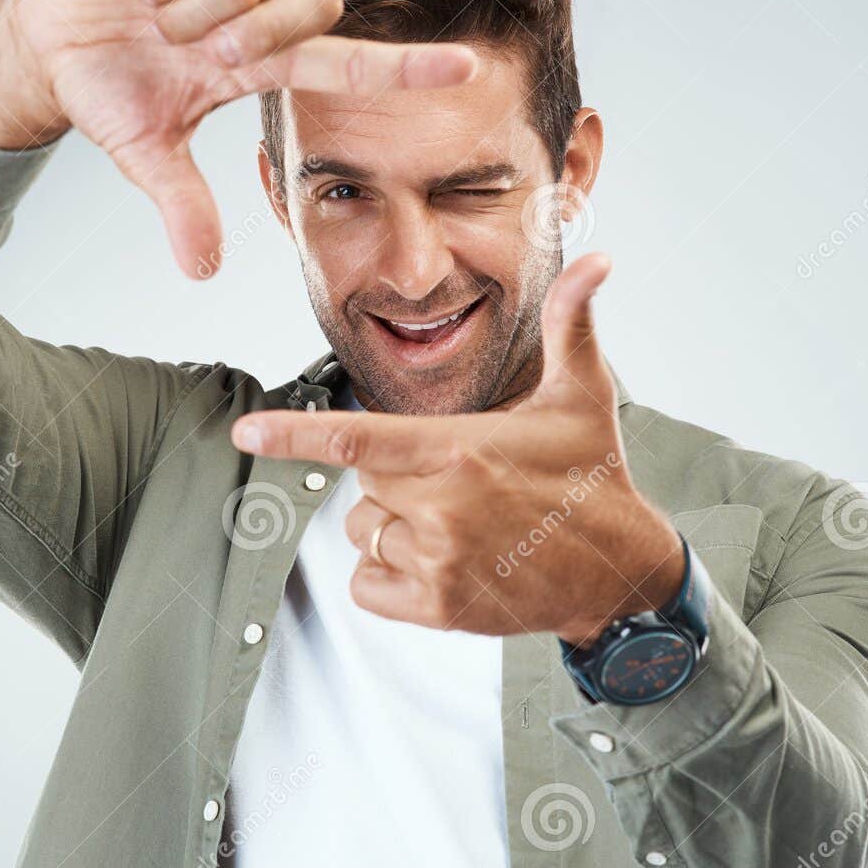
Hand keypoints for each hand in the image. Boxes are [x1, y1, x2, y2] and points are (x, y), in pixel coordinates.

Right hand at [0, 0, 477, 277]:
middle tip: (210, 60)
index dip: (405, 68)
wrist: (43, 43)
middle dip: (265, 39)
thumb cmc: (109, 89)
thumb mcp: (148, 155)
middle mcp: (252, 8)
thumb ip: (185, 207)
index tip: (468, 67)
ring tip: (159, 28)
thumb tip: (202, 273)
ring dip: (200, 19)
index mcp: (259, 61)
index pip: (347, 62)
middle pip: (316, 5)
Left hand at [230, 254, 687, 644]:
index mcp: (459, 449)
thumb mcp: (582, 394)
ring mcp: (437, 561)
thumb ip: (569, 323)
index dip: (295, 436)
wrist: (620, 570)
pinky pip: (368, 585)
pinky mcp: (438, 607)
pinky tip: (444, 562)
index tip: (246, 433)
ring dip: (395, 527)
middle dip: (394, 478)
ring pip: (365, 533)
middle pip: (363, 483)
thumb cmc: (593, 477)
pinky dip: (390, 576)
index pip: (357, 440)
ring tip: (460, 523)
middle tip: (457, 480)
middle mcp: (441, 506)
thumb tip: (595, 261)